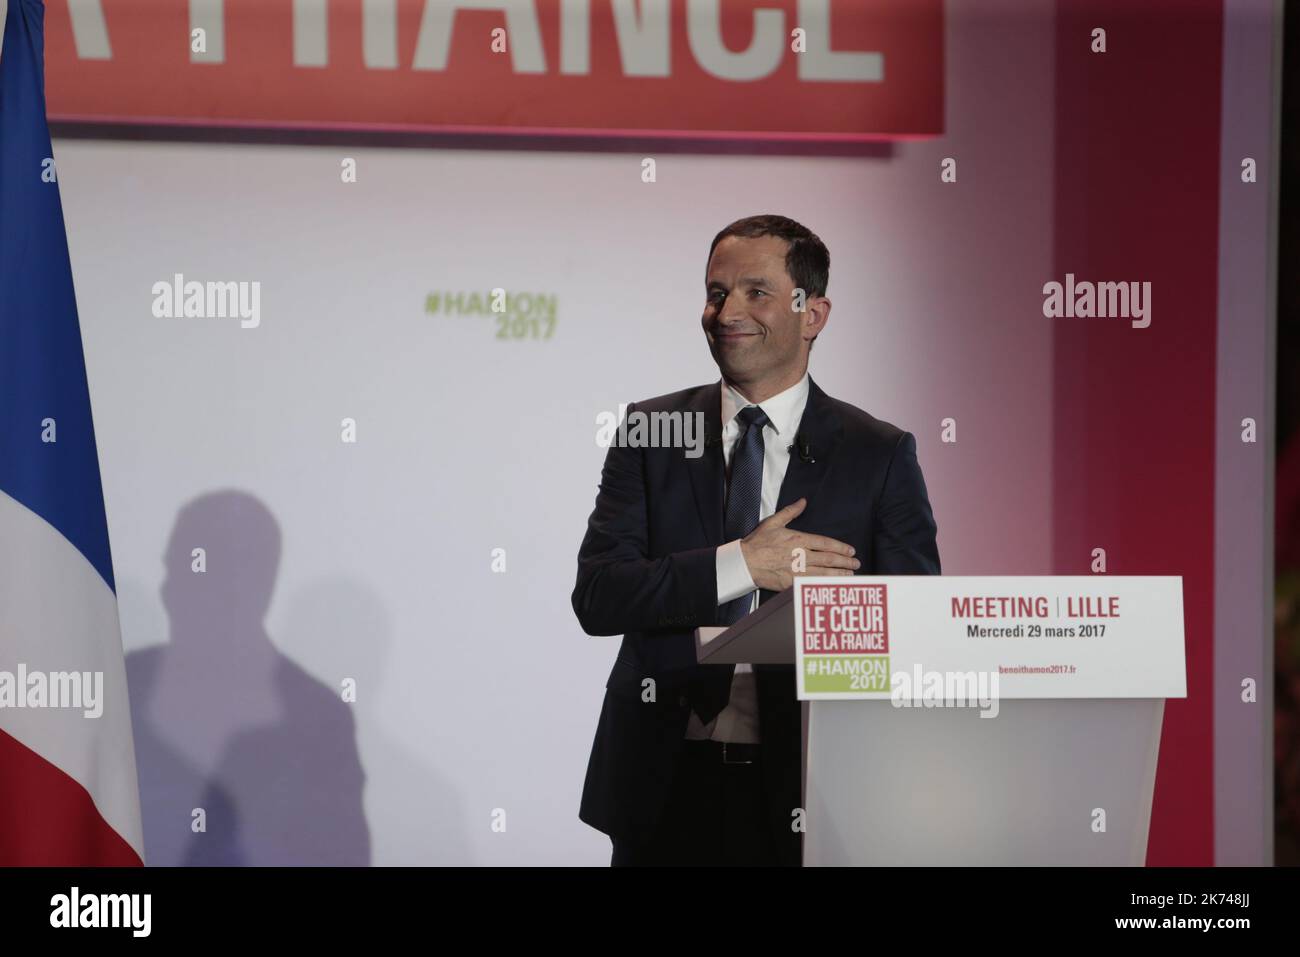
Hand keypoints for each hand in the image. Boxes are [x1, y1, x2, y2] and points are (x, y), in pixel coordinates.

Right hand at [738, 498, 859, 591]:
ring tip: (850, 574)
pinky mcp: (791, 582)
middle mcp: (800, 555)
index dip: (840, 547)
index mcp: (798, 539)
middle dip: (844, 562)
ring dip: (839, 574)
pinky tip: (833, 585)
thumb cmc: (757, 543)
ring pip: (824, 573)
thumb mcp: (773, 522)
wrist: (744, 562)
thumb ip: (790, 512)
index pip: (825, 544)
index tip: (850, 551)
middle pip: (828, 559)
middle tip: (855, 563)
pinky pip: (812, 584)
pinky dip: (824, 585)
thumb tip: (803, 501)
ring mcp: (796, 570)